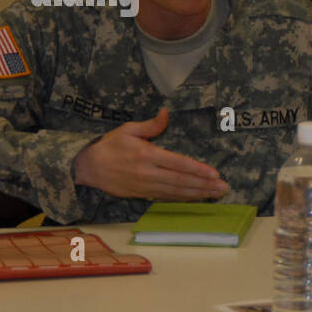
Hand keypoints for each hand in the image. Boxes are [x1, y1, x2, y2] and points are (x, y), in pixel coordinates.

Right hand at [72, 108, 227, 200]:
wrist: (88, 167)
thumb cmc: (109, 146)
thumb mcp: (127, 130)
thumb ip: (150, 125)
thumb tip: (166, 113)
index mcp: (146, 154)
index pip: (178, 163)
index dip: (197, 170)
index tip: (214, 173)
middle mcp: (148, 173)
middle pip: (181, 181)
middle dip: (204, 185)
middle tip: (223, 187)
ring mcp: (145, 186)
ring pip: (176, 192)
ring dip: (198, 194)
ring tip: (216, 193)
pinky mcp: (142, 194)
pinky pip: (167, 197)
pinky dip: (184, 198)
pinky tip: (197, 197)